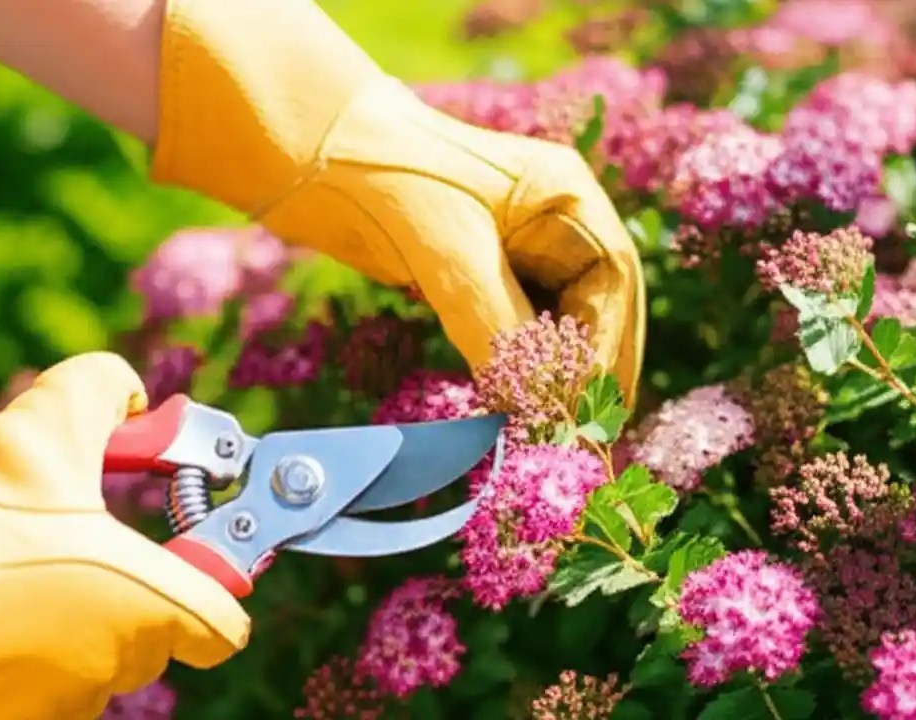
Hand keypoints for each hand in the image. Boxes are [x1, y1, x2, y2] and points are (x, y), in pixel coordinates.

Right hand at [0, 353, 247, 719]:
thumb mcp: (51, 421)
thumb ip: (102, 387)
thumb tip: (122, 390)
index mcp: (154, 608)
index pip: (223, 619)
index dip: (209, 577)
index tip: (183, 543)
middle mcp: (114, 672)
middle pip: (139, 624)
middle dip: (108, 570)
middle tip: (62, 523)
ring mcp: (52, 707)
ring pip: (70, 644)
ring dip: (49, 597)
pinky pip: (12, 672)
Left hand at [257, 95, 646, 402]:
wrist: (305, 150)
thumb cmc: (384, 178)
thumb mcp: (451, 254)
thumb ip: (502, 330)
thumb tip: (542, 411)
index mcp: (565, 196)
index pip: (611, 282)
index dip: (607, 349)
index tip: (590, 409)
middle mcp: (550, 222)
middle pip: (593, 307)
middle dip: (590, 372)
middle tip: (584, 439)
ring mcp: (511, 248)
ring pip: (552, 324)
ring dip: (552, 378)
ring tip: (552, 435)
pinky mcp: (471, 273)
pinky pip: (510, 329)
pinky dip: (513, 371)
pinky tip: (510, 408)